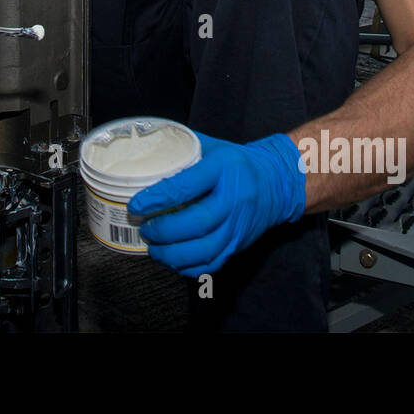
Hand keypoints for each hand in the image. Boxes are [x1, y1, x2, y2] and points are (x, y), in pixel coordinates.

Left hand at [128, 131, 306, 277]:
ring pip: (205, 249)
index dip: (157, 198)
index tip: (136, 205)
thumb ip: (181, 148)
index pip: (186, 186)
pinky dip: (189, 267)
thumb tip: (144, 150)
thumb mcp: (212, 146)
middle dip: (164, 231)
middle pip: (197, 223)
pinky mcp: (239, 244)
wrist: (277, 182)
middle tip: (144, 229)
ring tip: (154, 249)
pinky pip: (213, 264)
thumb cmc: (238, 162)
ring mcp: (238, 225)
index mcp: (223, 169)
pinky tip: (173, 260)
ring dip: (173, 254)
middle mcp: (233, 199)